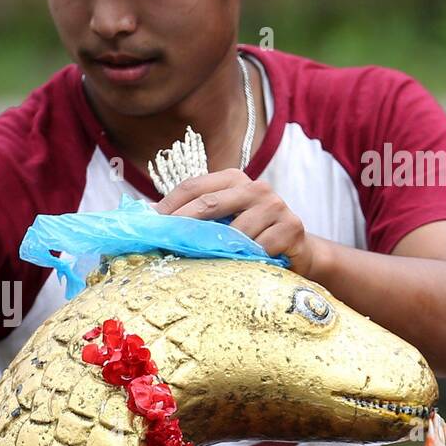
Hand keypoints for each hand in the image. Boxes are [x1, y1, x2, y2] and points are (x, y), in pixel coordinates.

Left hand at [153, 168, 318, 275]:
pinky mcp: (291, 227)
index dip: (169, 205)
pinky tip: (238, 267)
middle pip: (210, 204)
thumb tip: (149, 218)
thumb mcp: (223, 219)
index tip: (151, 225)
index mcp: (233, 179)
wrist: (296, 249)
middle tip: (165, 243)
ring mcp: (275, 206)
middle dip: (184, 225)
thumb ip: (193, 215)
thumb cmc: (250, 234)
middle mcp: (256, 187)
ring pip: (235, 232)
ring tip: (202, 263)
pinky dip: (245, 260)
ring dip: (216, 250)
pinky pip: (259, 248)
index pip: (193, 186)